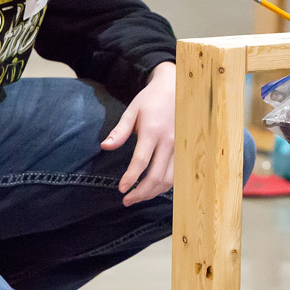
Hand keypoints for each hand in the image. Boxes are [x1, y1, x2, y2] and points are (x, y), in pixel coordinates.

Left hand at [101, 61, 175, 205]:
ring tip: (137, 197)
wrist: (176, 89)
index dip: (130, 178)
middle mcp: (169, 142)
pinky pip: (176, 175)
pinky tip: (152, 189)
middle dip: (140, 192)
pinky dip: (164, 186)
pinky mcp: (184, 151)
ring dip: (152, 193)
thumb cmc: (150, 100)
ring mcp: (179, 148)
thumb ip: (119, 131)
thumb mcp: (132, 111)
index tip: (121, 189)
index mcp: (153, 131)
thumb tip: (105, 147)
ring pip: (168, 179)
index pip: (141, 161)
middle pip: (156, 176)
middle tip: (126, 200)